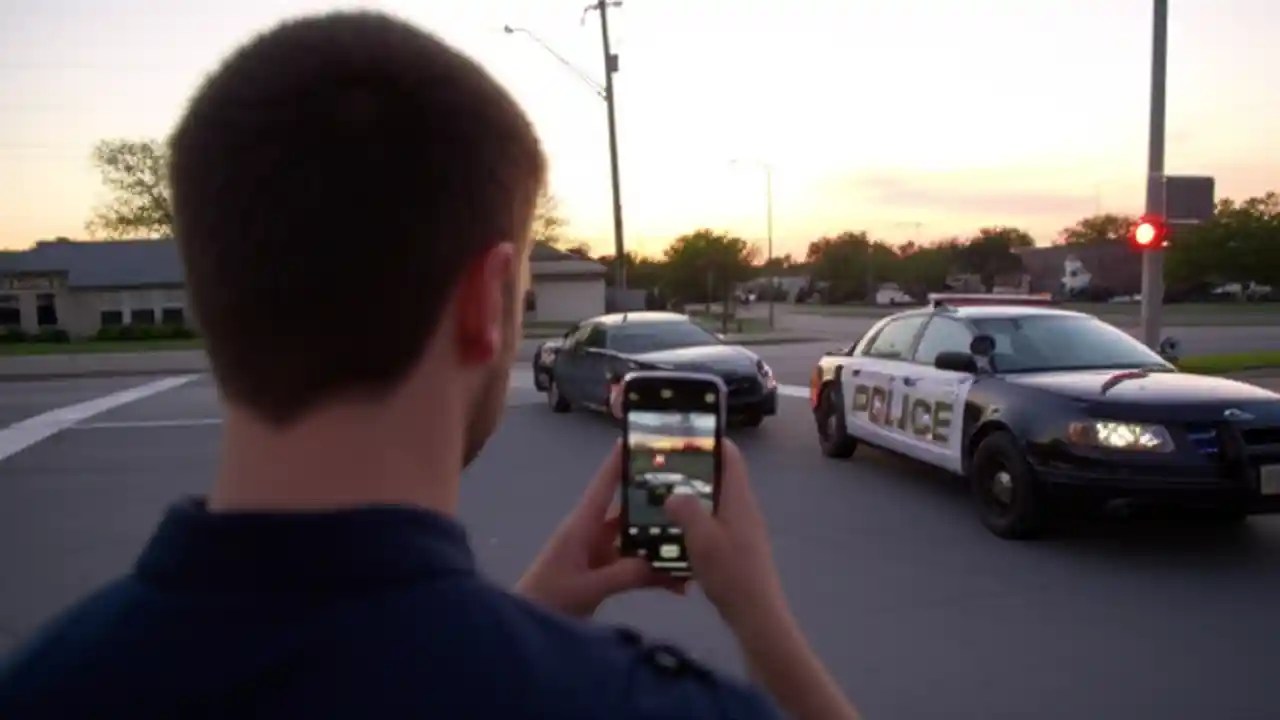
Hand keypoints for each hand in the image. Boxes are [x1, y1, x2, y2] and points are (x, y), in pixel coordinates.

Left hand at [517, 442, 682, 617]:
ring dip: (662, 547)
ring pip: (637, 540)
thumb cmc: (548, 599)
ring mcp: (599, 552)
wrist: (526, 628)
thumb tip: (662, 562)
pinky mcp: (603, 571)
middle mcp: (593, 532)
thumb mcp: (586, 588)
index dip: (620, 461)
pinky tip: (678, 585)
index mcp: (582, 525)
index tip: (641, 438)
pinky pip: (634, 565)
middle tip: (694, 497)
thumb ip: (623, 575)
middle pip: (629, 511)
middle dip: (658, 506)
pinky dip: (654, 572)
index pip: (604, 485)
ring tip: (695, 550)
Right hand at [662, 439, 786, 630]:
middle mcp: (743, 508)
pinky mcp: (737, 547)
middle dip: (692, 470)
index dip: (710, 441)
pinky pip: (714, 523)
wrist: (756, 613)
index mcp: (738, 498)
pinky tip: (675, 533)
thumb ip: (685, 509)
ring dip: (692, 498)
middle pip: (720, 477)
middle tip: (660, 470)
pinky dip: (696, 521)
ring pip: (715, 502)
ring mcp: (742, 528)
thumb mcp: (702, 537)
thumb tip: (673, 494)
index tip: (681, 437)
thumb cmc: (731, 571)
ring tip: (661, 499)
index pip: (730, 455)